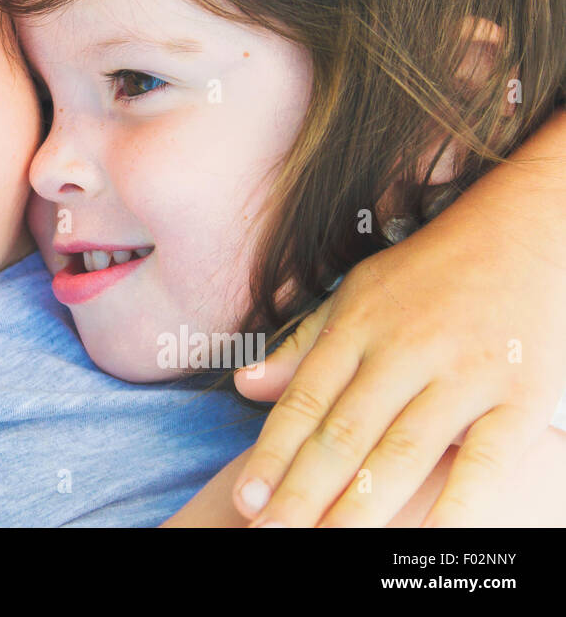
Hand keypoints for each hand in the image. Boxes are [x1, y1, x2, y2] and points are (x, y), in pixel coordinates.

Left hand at [231, 111, 565, 526]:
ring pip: (403, 451)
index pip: (306, 401)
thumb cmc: (432, 270)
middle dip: (303, 493)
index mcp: (360, 323)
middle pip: (344, 434)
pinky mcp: (522, 394)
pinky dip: (459, 506)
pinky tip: (429, 542)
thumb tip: (244, 387)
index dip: (273, 455)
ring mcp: (465, 372)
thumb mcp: (358, 291)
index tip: (246, 501)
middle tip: (270, 537)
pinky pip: (486, 461)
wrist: (529, 226)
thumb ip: (303, 344)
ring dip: (361, 509)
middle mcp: (406, 348)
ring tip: (327, 548)